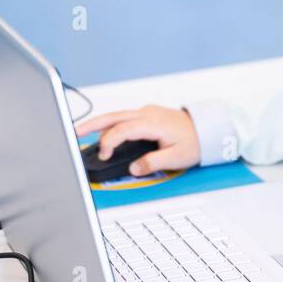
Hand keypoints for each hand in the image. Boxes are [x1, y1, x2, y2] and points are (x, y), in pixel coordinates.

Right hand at [74, 105, 200, 175]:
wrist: (208, 129)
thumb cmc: (195, 141)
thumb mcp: (176, 158)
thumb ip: (152, 163)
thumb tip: (134, 168)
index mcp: (153, 123)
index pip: (123, 129)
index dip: (110, 141)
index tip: (104, 154)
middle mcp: (147, 114)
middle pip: (113, 116)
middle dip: (92, 124)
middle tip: (74, 131)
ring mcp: (146, 113)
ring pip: (117, 115)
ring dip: (99, 124)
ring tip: (81, 132)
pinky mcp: (147, 116)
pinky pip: (124, 118)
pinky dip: (110, 124)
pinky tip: (103, 133)